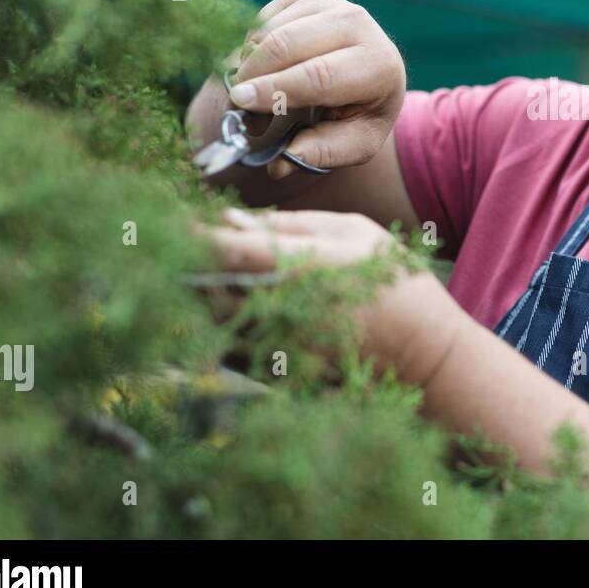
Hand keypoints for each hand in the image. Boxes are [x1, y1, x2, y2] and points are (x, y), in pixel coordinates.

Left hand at [202, 207, 457, 387]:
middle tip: (177, 241)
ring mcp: (268, 342)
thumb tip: (230, 220)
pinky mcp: (270, 370)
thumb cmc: (391, 282)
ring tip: (207, 269)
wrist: (421, 353)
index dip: (184, 230)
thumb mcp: (353, 233)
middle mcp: (271, 305)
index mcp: (291, 264)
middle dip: (187, 260)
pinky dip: (221, 320)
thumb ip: (290, 225)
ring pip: (208, 314)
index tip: (167, 217)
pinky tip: (236, 304)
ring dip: (200, 290)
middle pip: (200, 282)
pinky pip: (225, 342)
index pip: (217, 246)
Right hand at [227, 0, 404, 177]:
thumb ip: (320, 154)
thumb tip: (279, 164)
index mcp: (379, 64)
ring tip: (254, 97)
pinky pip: (262, 21)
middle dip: (254, 76)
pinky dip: (253, 49)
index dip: (277, 89)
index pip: (320, 75)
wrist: (368, 75)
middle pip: (289, 45)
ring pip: (270, 31)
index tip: (241, 101)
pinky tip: (267, 71)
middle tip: (237, 107)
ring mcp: (330, 4)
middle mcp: (359, 24)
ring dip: (249, 66)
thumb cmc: (360, 114)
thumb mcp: (354, 142)